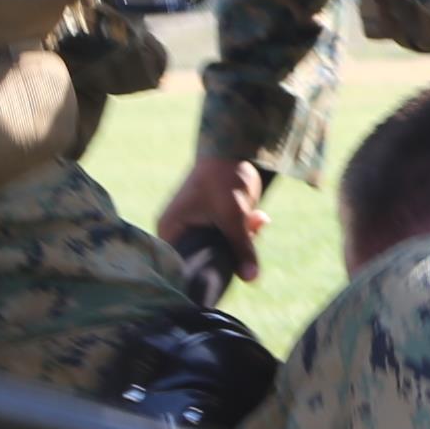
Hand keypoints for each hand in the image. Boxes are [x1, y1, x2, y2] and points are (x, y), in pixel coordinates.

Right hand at [157, 156, 266, 281]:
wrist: (236, 149)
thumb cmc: (223, 178)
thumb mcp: (233, 215)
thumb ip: (241, 247)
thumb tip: (251, 279)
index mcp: (171, 230)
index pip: (181, 267)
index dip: (204, 274)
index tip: (226, 275)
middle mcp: (180, 232)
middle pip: (206, 260)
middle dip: (232, 252)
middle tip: (251, 233)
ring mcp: (198, 228)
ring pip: (222, 249)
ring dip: (243, 239)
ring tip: (255, 218)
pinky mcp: (215, 223)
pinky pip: (231, 238)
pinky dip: (246, 231)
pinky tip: (258, 216)